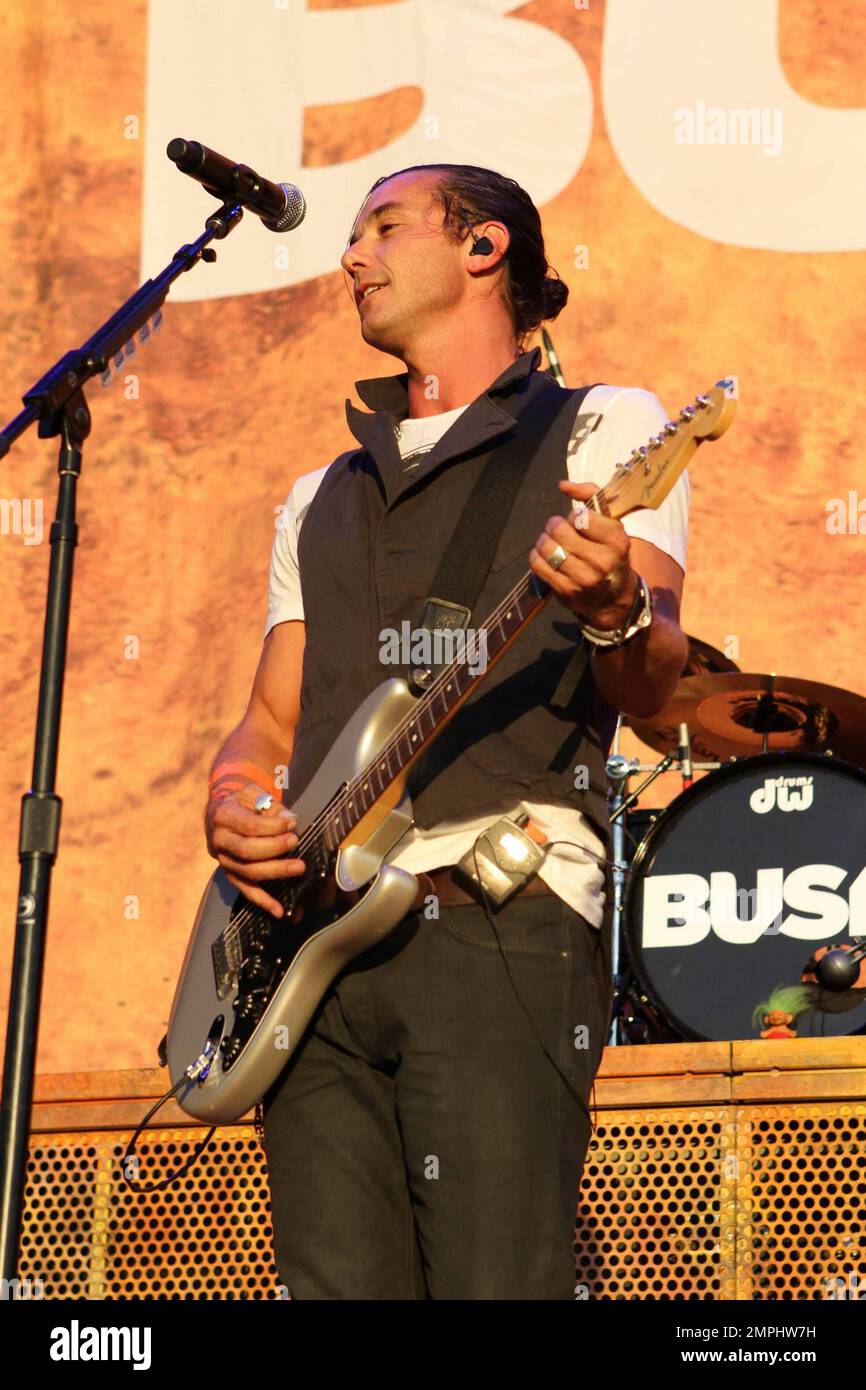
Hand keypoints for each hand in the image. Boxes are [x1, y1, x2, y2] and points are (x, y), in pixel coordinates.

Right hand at [205, 781, 305, 918]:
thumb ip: (271, 805)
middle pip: (247, 850)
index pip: (250, 826)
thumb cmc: (241, 801)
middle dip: (275, 848)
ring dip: (275, 871)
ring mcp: (223, 860)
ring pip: (248, 871)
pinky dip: (262, 901)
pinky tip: (279, 910)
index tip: (292, 823)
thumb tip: (289, 820)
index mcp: (223, 815)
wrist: (219, 811)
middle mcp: (218, 840)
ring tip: (298, 867)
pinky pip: (246, 890)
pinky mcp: (230, 874)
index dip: (273, 826)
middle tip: (295, 841)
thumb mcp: (253, 793)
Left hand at [528, 479, 637, 628]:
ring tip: (551, 542)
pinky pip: (538, 565)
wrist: (615, 600)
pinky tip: (546, 556)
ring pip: (546, 547)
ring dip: (544, 540)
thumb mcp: (612, 525)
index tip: (579, 523)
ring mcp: (582, 579)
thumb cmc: (612, 556)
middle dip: (555, 525)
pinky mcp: (566, 591)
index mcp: (616, 541)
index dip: (575, 516)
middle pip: (559, 530)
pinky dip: (537, 556)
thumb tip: (563, 484)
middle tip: (558, 529)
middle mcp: (601, 561)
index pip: (580, 516)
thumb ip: (592, 497)